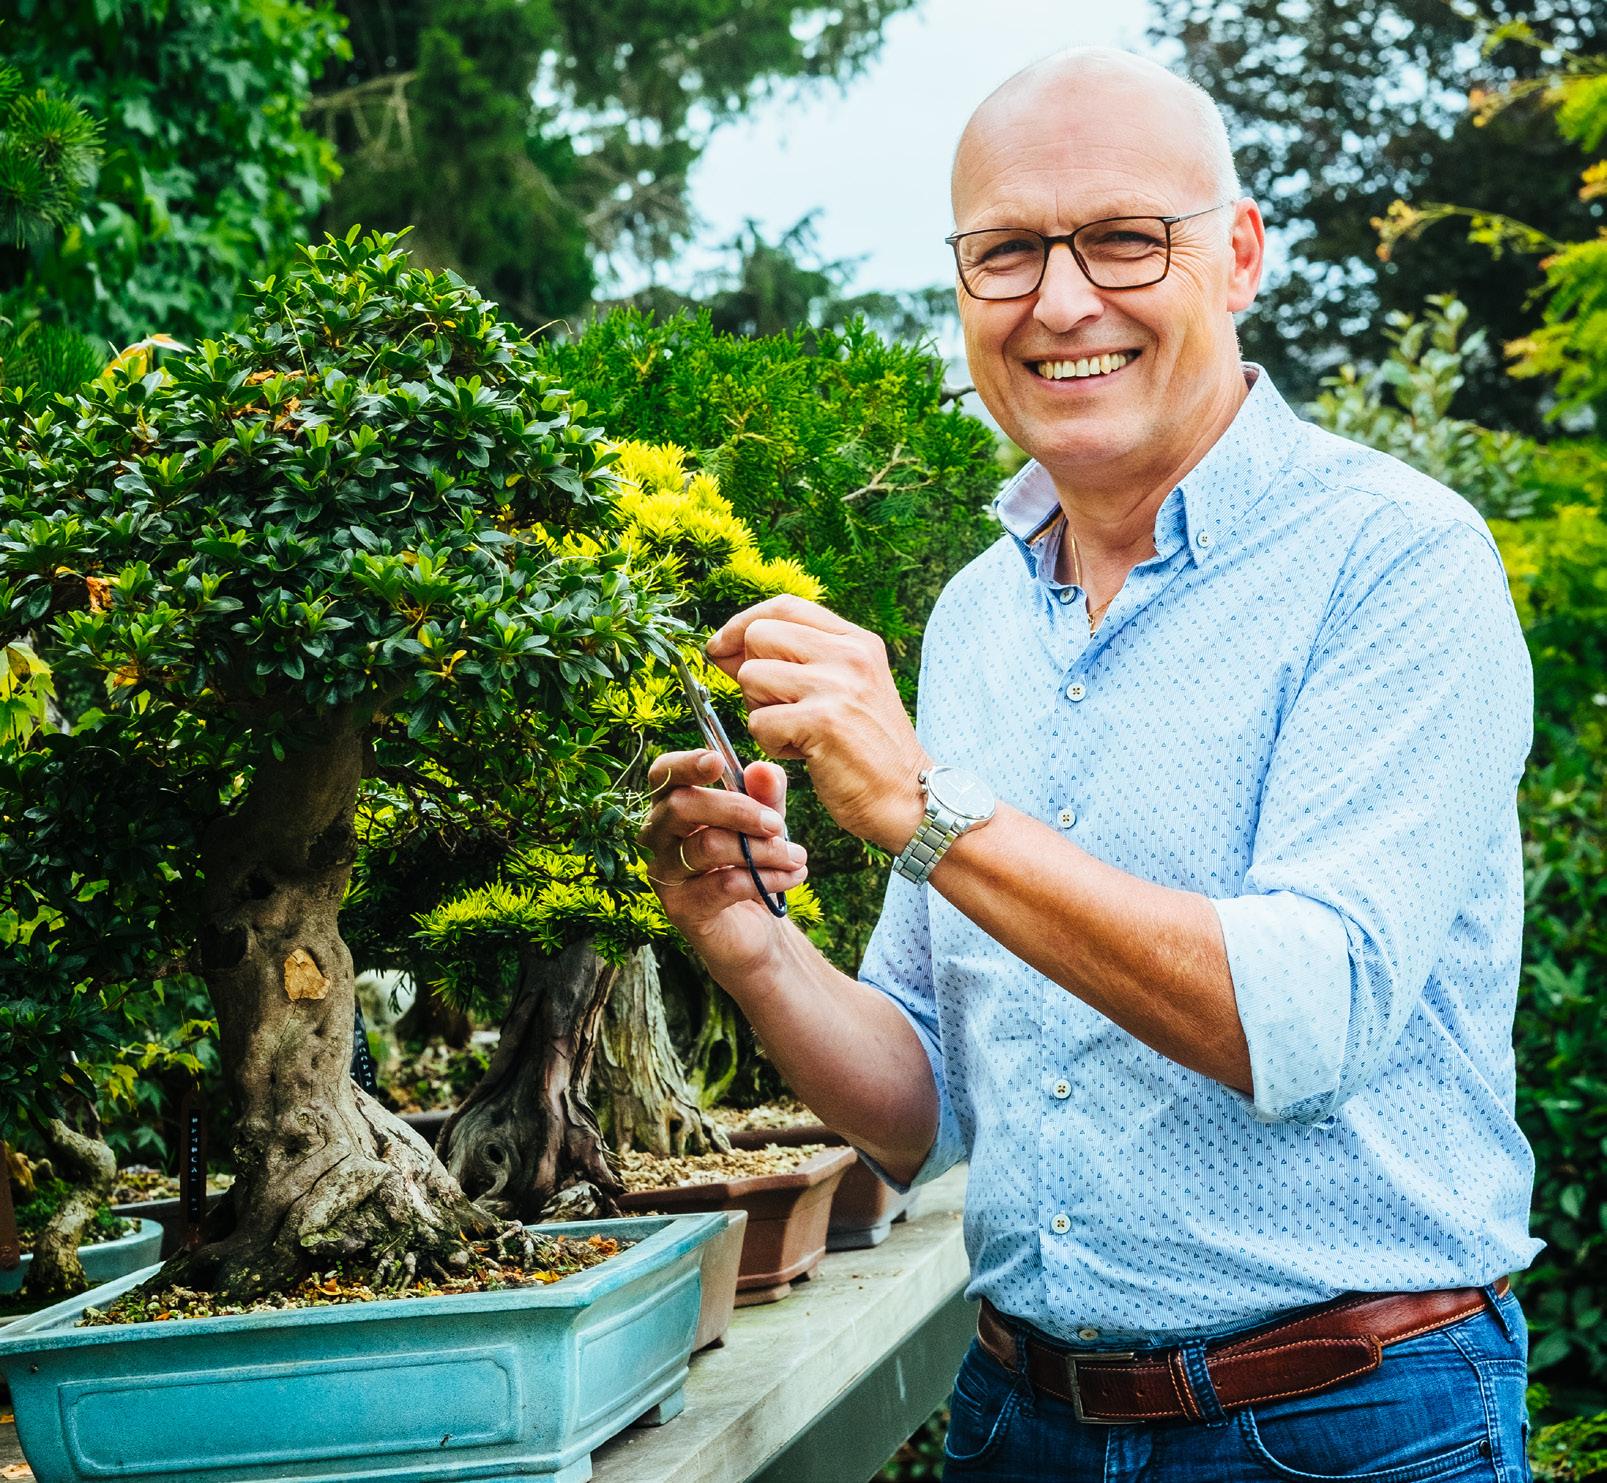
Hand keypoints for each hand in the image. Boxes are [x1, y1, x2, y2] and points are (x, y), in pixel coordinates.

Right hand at [637, 749, 808, 984]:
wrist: (759, 932)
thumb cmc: (753, 867)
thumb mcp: (767, 824)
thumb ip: (766, 795)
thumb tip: (763, 769)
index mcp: (673, 808)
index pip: (663, 775)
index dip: (686, 764)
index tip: (719, 761)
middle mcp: (659, 839)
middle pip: (682, 806)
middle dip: (738, 810)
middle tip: (778, 825)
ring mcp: (665, 875)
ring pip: (708, 845)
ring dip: (762, 849)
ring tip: (796, 857)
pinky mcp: (681, 910)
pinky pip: (723, 884)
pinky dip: (765, 877)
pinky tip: (792, 878)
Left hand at [705, 595, 928, 852]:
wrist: (906, 798)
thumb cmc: (865, 749)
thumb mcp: (843, 688)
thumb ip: (794, 660)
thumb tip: (722, 647)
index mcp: (856, 641)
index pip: (784, 606)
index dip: (743, 623)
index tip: (723, 649)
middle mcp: (849, 654)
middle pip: (758, 635)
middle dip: (751, 674)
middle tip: (778, 708)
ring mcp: (837, 685)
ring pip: (751, 677)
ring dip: (761, 712)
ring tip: (797, 732)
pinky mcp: (822, 722)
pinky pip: (759, 721)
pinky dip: (772, 744)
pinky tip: (805, 754)